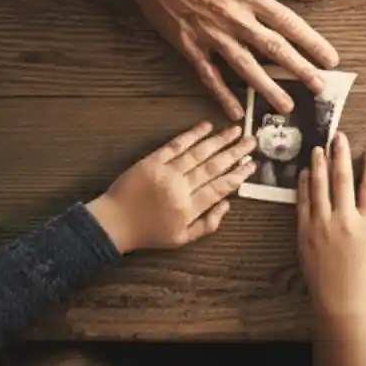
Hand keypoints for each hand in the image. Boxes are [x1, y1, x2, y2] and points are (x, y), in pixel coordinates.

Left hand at [87, 121, 256, 252]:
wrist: (114, 223)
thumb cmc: (149, 233)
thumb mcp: (182, 239)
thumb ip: (208, 224)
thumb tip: (227, 204)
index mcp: (189, 208)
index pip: (220, 187)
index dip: (238, 175)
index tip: (252, 165)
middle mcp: (181, 187)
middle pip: (214, 166)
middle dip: (235, 152)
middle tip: (252, 141)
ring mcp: (166, 172)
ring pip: (199, 153)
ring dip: (219, 140)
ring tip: (236, 130)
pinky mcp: (152, 161)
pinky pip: (175, 145)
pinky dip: (192, 135)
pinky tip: (206, 127)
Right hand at [132, 0, 338, 119]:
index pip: (288, 22)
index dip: (312, 42)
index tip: (330, 59)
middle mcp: (234, 18)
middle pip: (273, 47)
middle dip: (299, 69)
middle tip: (319, 88)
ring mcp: (211, 35)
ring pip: (245, 66)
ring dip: (268, 87)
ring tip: (286, 106)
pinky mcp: (190, 47)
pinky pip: (209, 75)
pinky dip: (222, 95)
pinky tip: (236, 111)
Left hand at [297, 133, 365, 321]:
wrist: (341, 302)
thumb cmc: (362, 278)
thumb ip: (365, 219)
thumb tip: (356, 197)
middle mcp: (346, 220)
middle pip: (343, 179)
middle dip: (341, 155)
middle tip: (338, 136)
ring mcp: (323, 225)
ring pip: (320, 186)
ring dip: (319, 165)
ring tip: (318, 148)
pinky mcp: (305, 232)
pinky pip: (303, 202)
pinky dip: (303, 186)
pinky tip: (303, 174)